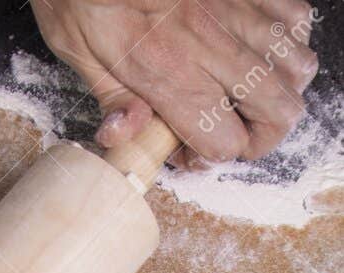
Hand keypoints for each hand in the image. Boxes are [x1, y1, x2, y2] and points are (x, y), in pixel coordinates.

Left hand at [31, 0, 317, 162]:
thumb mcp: (77, 51)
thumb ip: (111, 98)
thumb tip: (123, 137)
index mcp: (164, 70)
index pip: (223, 139)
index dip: (211, 156)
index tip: (191, 150)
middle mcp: (209, 41)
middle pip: (276, 108)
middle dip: (261, 136)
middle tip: (235, 133)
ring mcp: (234, 7)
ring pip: (296, 64)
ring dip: (280, 90)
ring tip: (250, 95)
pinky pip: (295, 15)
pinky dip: (288, 41)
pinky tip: (259, 50)